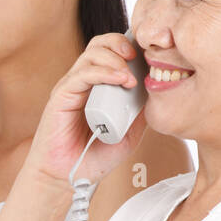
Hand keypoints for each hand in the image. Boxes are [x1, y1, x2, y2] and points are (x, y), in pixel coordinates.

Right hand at [22, 32, 148, 184]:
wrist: (68, 178)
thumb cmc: (93, 158)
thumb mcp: (128, 134)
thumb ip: (140, 114)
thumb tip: (159, 94)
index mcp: (98, 86)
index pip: (112, 52)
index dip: (130, 46)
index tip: (149, 57)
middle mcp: (83, 82)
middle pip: (100, 44)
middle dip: (121, 42)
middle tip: (139, 57)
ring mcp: (72, 87)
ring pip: (92, 54)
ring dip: (115, 57)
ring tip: (130, 76)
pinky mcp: (61, 96)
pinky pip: (82, 74)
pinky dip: (103, 71)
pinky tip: (120, 78)